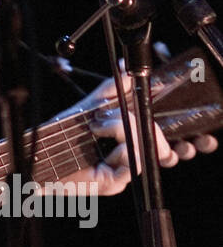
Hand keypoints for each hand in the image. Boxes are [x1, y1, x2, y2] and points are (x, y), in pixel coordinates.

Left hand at [57, 50, 217, 195]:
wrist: (42, 151)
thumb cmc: (65, 131)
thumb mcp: (92, 104)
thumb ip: (113, 86)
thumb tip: (127, 65)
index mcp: (133, 138)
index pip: (171, 139)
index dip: (191, 137)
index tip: (204, 135)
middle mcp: (132, 156)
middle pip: (169, 153)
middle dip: (177, 146)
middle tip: (179, 145)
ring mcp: (125, 170)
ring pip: (146, 151)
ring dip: (124, 131)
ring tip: (102, 129)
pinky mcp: (115, 181)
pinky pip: (131, 163)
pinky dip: (117, 145)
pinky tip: (102, 145)